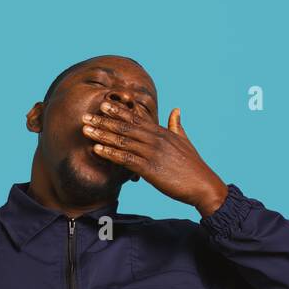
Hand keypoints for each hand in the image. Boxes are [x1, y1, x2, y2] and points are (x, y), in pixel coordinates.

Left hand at [82, 102, 228, 216]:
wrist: (203, 184)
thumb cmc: (193, 165)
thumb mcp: (184, 141)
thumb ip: (177, 125)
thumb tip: (176, 109)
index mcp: (162, 132)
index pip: (136, 118)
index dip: (118, 111)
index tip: (103, 104)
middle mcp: (155, 139)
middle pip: (125, 126)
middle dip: (104, 121)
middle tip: (85, 116)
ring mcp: (152, 153)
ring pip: (122, 141)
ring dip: (102, 135)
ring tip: (85, 130)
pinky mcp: (150, 169)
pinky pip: (126, 159)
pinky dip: (110, 154)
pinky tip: (97, 150)